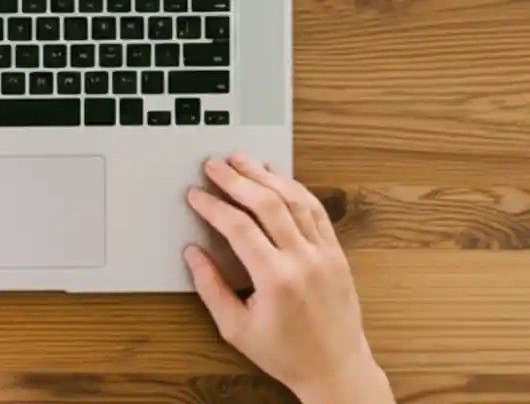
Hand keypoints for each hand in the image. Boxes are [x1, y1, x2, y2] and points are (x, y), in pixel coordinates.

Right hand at [184, 155, 393, 403]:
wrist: (335, 368)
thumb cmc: (286, 354)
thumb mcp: (236, 329)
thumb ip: (210, 287)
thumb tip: (192, 254)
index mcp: (276, 279)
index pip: (238, 227)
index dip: (212, 206)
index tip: (195, 195)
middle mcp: (304, 260)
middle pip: (267, 203)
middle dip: (236, 179)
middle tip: (214, 165)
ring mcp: (325, 253)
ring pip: (294, 199)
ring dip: (266, 175)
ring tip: (243, 160)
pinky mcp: (337, 253)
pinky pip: (316, 210)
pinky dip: (295, 188)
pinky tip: (278, 178)